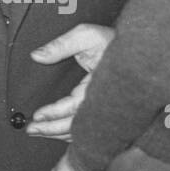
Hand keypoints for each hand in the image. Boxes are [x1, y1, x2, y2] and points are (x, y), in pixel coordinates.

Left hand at [27, 23, 113, 140]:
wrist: (138, 49)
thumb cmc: (112, 41)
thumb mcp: (86, 36)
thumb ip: (61, 45)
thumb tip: (36, 56)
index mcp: (99, 86)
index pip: (73, 106)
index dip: (54, 113)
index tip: (37, 116)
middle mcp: (103, 101)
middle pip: (75, 125)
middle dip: (51, 130)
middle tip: (31, 130)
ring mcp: (106, 108)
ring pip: (81, 130)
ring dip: (58, 134)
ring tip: (39, 133)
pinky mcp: (105, 111)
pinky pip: (88, 128)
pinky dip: (71, 133)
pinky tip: (58, 133)